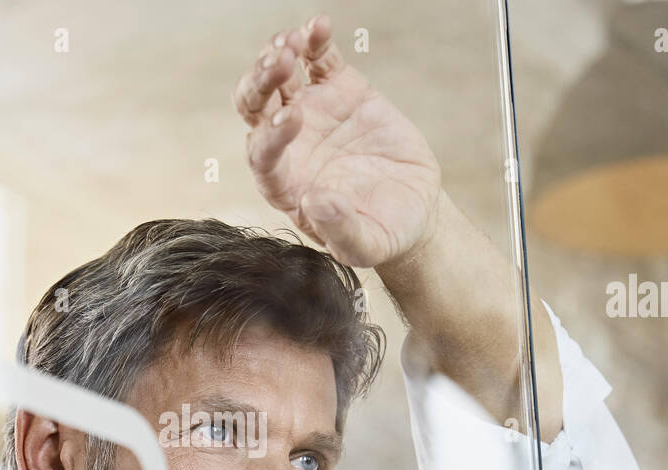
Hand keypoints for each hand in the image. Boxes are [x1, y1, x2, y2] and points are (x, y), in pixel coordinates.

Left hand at [232, 13, 441, 268]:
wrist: (411, 209)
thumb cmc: (382, 233)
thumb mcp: (366, 245)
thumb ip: (340, 229)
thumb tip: (316, 201)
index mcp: (284, 183)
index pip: (262, 156)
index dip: (270, 136)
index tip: (291, 121)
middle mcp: (287, 145)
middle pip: (256, 108)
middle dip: (260, 84)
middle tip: (279, 64)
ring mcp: (310, 112)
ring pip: (279, 78)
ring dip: (278, 55)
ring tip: (294, 41)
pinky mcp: (337, 89)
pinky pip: (318, 59)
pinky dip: (315, 41)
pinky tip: (320, 26)